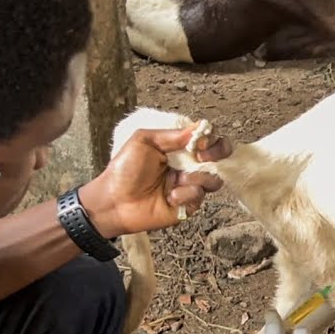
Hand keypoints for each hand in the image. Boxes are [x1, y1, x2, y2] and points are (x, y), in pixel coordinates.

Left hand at [78, 124, 232, 237]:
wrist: (115, 200)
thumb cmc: (124, 170)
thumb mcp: (144, 141)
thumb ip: (172, 135)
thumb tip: (199, 129)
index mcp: (179, 149)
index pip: (207, 139)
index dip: (211, 139)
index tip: (201, 143)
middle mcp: (188, 166)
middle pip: (219, 157)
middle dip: (217, 153)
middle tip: (202, 156)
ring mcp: (190, 186)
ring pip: (213, 179)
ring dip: (197, 177)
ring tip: (178, 180)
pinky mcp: (188, 205)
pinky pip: (199, 196)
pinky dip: (185, 195)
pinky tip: (169, 197)